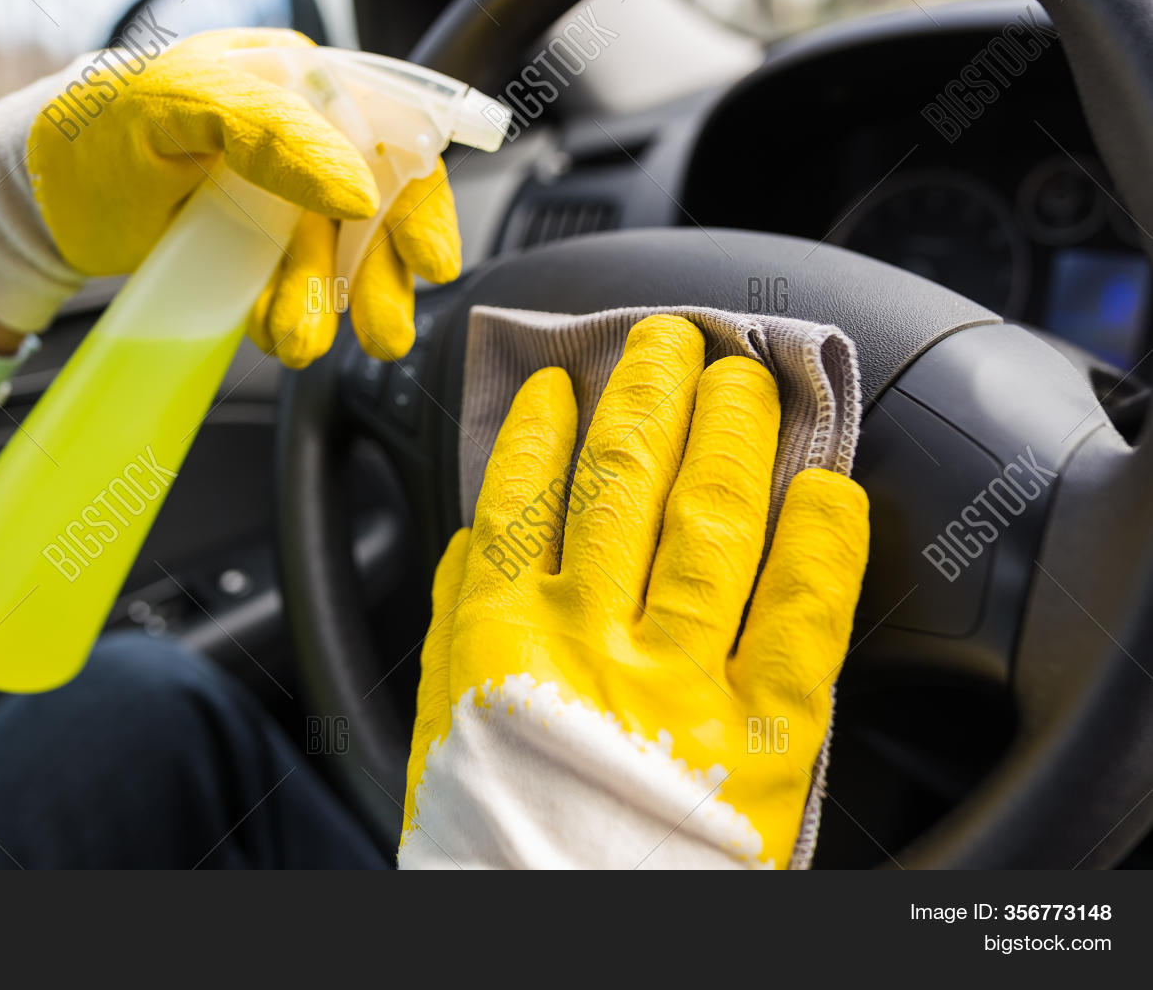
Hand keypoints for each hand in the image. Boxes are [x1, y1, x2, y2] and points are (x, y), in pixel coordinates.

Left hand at [0, 28, 461, 364]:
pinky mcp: (256, 257)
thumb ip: (268, 129)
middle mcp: (302, 145)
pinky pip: (294, 295)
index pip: (391, 134)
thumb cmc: (96, 128)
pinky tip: (267, 328)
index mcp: (297, 86)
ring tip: (297, 341)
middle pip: (379, 212)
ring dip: (330, 310)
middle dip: (386, 277)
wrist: (36, 199)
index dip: (420, 199)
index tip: (430, 259)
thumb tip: (357, 184)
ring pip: (339, 265)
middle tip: (385, 332)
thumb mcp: (174, 101)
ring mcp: (281, 206)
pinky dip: (288, 320)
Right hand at [402, 315, 869, 868]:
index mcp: (502, 639)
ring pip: (709, 520)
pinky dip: (820, 542)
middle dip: (651, 393)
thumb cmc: (501, 837)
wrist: (559, 939)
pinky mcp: (767, 738)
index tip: (563, 381)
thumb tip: (484, 530)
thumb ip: (460, 619)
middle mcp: (590, 644)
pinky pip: (803, 617)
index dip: (547, 423)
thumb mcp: (444, 728)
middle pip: (625, 480)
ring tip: (741, 380)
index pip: (524, 493)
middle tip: (670, 341)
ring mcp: (681, 684)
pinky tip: (827, 486)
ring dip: (730, 433)